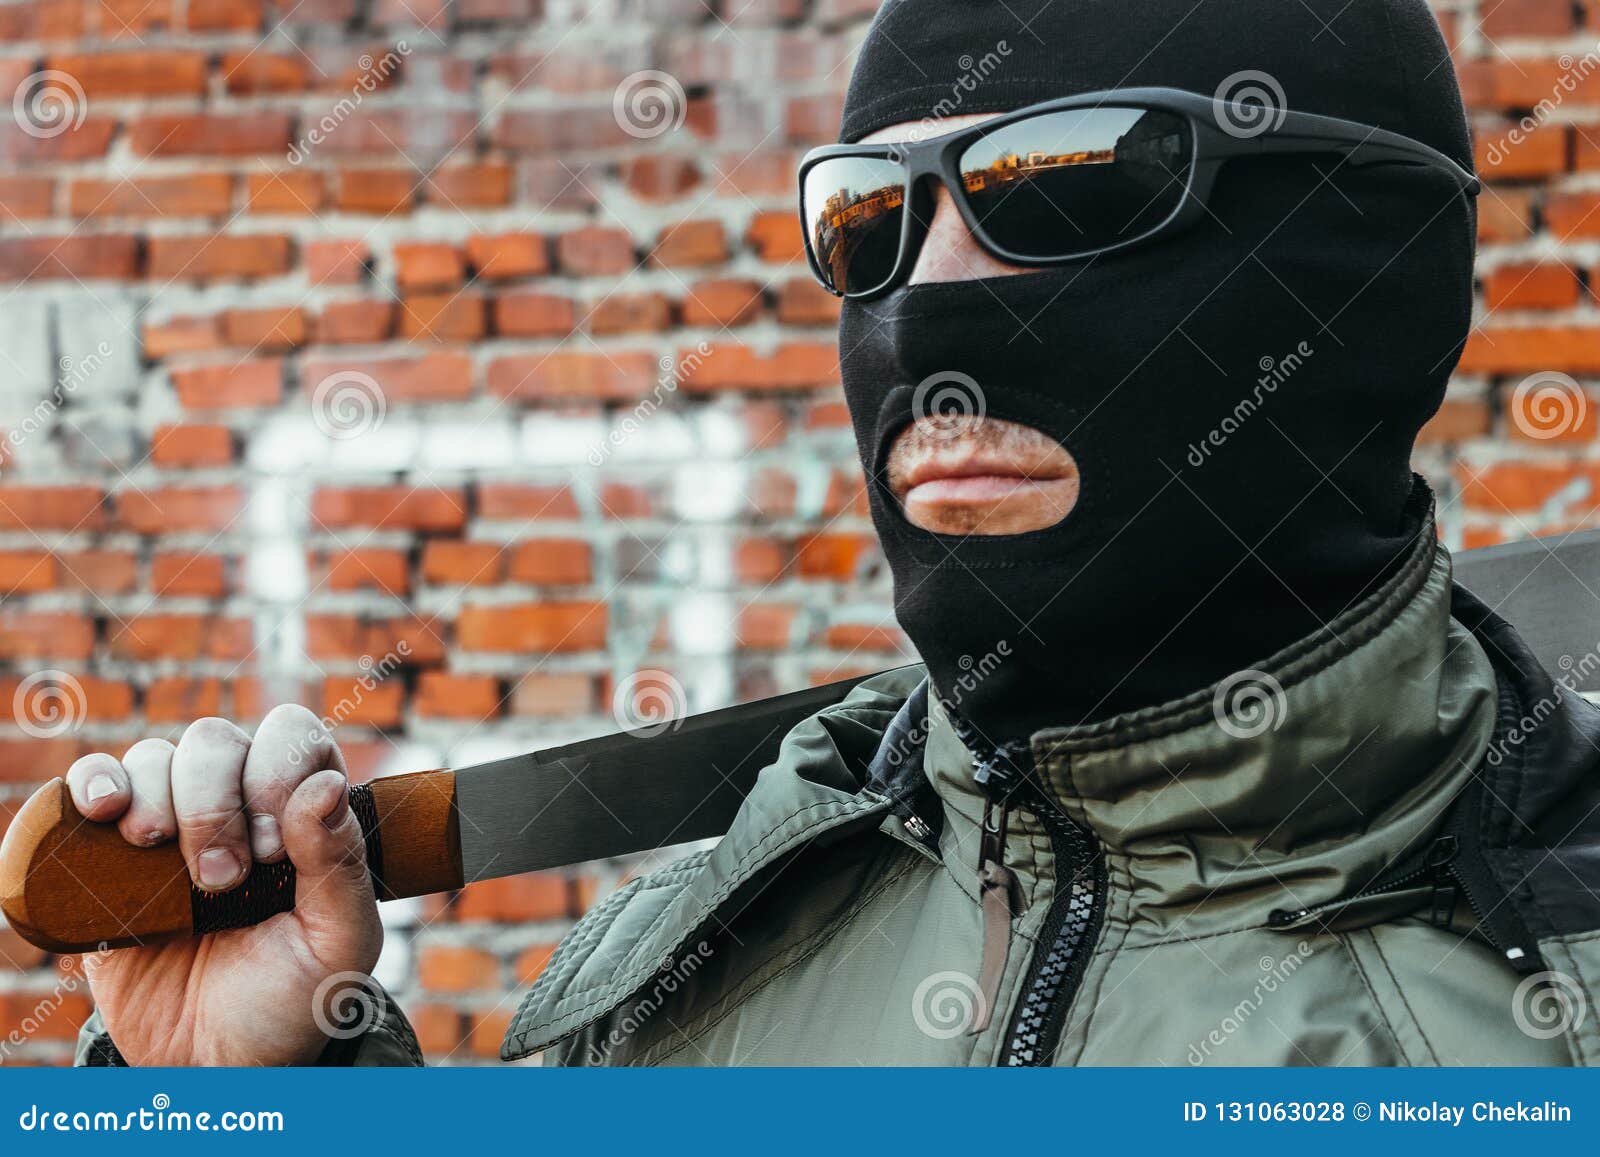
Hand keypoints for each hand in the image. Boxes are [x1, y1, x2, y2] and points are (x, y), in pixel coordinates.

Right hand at [68, 705, 383, 1065]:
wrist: (212, 1065)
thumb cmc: (289, 1000)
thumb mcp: (340, 943)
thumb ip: (342, 865)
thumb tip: (322, 786)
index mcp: (301, 813)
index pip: (291, 736)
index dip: (278, 774)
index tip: (274, 848)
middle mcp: (238, 805)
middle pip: (216, 740)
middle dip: (216, 803)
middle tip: (222, 878)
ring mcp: (172, 826)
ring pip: (156, 756)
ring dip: (157, 798)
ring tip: (158, 853)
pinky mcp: (110, 856)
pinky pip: (92, 784)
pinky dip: (94, 782)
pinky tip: (106, 811)